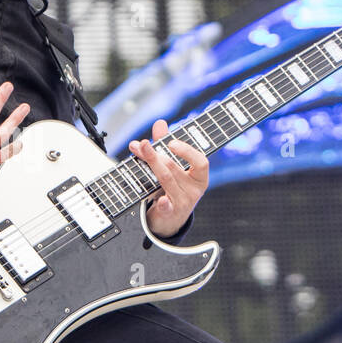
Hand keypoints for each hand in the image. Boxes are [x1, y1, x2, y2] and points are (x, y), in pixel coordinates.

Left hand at [129, 119, 209, 238]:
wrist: (170, 219)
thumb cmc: (174, 187)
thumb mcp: (173, 167)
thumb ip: (165, 145)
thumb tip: (160, 123)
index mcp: (200, 177)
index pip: (201, 162)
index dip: (187, 151)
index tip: (171, 143)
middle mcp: (194, 189)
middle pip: (175, 168)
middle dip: (156, 154)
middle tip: (143, 144)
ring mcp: (183, 202)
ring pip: (167, 181)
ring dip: (152, 165)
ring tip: (140, 153)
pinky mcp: (171, 213)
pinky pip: (167, 207)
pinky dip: (163, 203)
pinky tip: (160, 199)